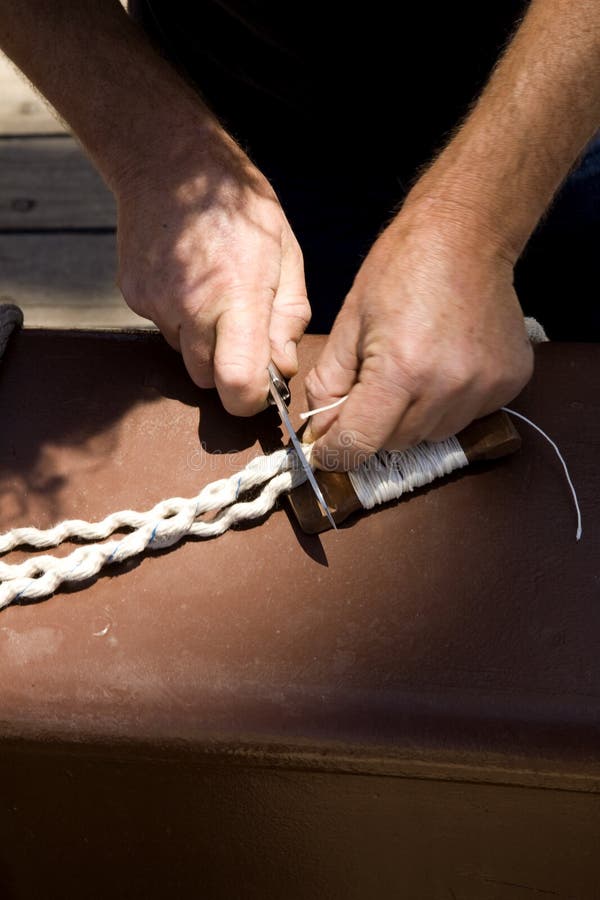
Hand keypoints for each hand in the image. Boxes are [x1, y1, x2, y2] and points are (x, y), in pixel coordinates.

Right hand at [115, 130, 309, 414]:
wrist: (171, 163)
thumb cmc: (240, 207)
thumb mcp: (286, 254)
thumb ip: (288, 318)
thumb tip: (281, 368)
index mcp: (238, 297)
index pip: (237, 384)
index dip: (250, 400)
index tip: (259, 390)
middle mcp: (192, 307)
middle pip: (208, 380)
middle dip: (228, 367)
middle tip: (242, 329)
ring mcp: (157, 304)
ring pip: (184, 355)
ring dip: (203, 342)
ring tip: (215, 293)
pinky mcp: (134, 297)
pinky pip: (163, 329)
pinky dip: (179, 318)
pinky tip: (188, 280)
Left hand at [304, 198, 533, 468]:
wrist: (466, 235)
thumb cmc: (400, 270)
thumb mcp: (349, 322)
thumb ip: (329, 383)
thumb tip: (320, 432)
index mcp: (401, 369)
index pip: (361, 442)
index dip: (336, 453)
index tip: (326, 452)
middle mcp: (447, 387)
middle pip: (396, 443)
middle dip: (374, 426)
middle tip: (373, 387)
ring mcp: (484, 387)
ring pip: (432, 435)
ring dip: (412, 417)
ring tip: (413, 369)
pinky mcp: (509, 383)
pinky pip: (467, 417)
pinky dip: (448, 404)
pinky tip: (445, 365)